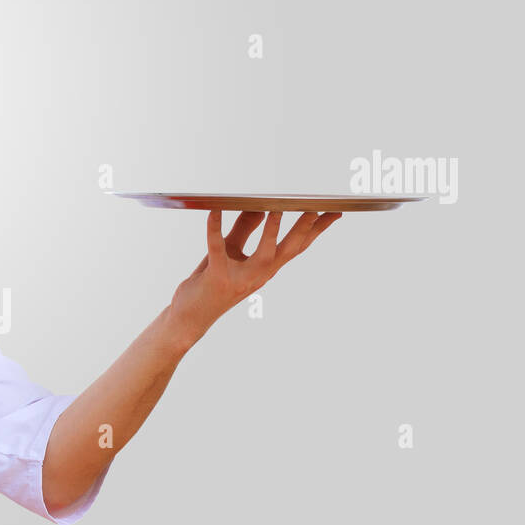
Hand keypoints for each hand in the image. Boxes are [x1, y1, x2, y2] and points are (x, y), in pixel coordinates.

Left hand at [167, 210, 341, 345]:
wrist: (189, 317)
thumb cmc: (210, 283)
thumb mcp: (230, 251)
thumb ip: (245, 228)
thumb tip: (261, 207)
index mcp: (265, 268)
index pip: (296, 247)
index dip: (316, 231)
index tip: (335, 213)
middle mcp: (258, 275)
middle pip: (288, 250)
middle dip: (304, 230)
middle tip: (316, 209)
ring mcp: (240, 278)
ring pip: (263, 254)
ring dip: (271, 232)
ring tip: (277, 209)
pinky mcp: (217, 277)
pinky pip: (216, 248)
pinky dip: (214, 228)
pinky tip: (214, 211)